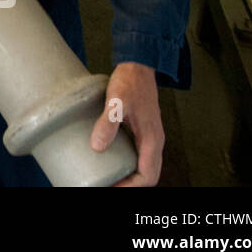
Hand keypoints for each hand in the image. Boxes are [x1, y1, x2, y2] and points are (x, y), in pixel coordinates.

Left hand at [91, 61, 163, 186]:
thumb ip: (108, 123)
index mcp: (152, 139)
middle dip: (131, 185)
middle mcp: (155, 141)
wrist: (138, 65)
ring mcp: (151, 135)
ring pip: (146, 165)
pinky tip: (113, 158)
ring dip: (132, 175)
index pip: (148, 176)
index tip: (112, 187)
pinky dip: (131, 163)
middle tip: (109, 185)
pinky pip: (141, 154)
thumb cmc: (130, 81)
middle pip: (149, 174)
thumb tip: (97, 147)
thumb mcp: (116, 102)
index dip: (131, 187)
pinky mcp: (144, 129)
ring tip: (110, 176)